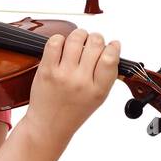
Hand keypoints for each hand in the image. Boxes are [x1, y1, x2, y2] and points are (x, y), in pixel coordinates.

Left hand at [23, 28, 120, 147]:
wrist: (48, 125)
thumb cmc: (74, 110)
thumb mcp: (98, 98)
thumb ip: (107, 75)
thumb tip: (114, 47)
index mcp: (98, 90)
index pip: (110, 58)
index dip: (113, 47)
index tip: (111, 45)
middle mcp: (81, 82)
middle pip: (95, 43)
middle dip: (95, 38)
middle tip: (92, 43)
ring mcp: (63, 75)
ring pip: (75, 39)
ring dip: (78, 35)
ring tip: (77, 41)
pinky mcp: (46, 71)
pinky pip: (54, 42)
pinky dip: (59, 39)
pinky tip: (61, 46)